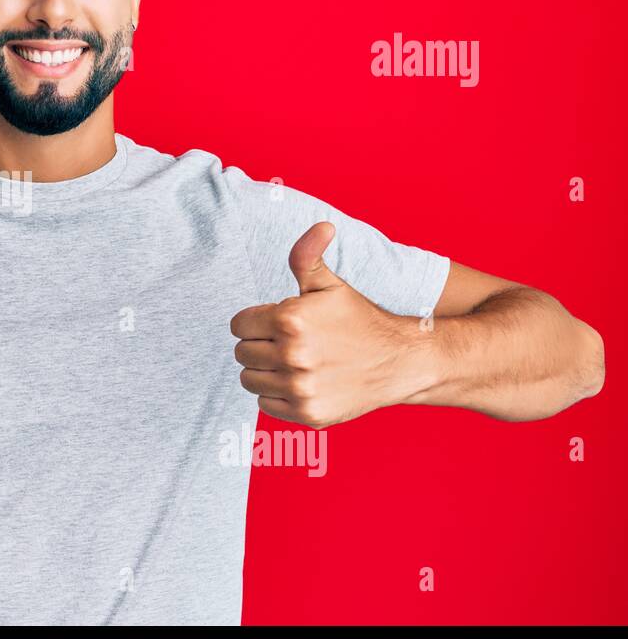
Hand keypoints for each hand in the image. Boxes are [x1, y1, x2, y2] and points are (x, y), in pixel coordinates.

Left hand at [229, 221, 427, 428]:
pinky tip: (301, 381)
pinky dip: (277, 395)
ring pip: (249, 379)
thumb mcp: (330, 285)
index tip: (278, 324)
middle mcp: (292, 355)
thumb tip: (321, 225)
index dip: (256, 322)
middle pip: (241, 352)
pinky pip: (265, 404)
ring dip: (265, 371)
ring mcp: (299, 387)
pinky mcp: (307, 413)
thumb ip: (307, 256)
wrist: (399, 361)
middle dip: (259, 345)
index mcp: (290, 319)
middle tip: (289, 343)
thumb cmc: (358, 319)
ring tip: (293, 362)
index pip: (238, 325)